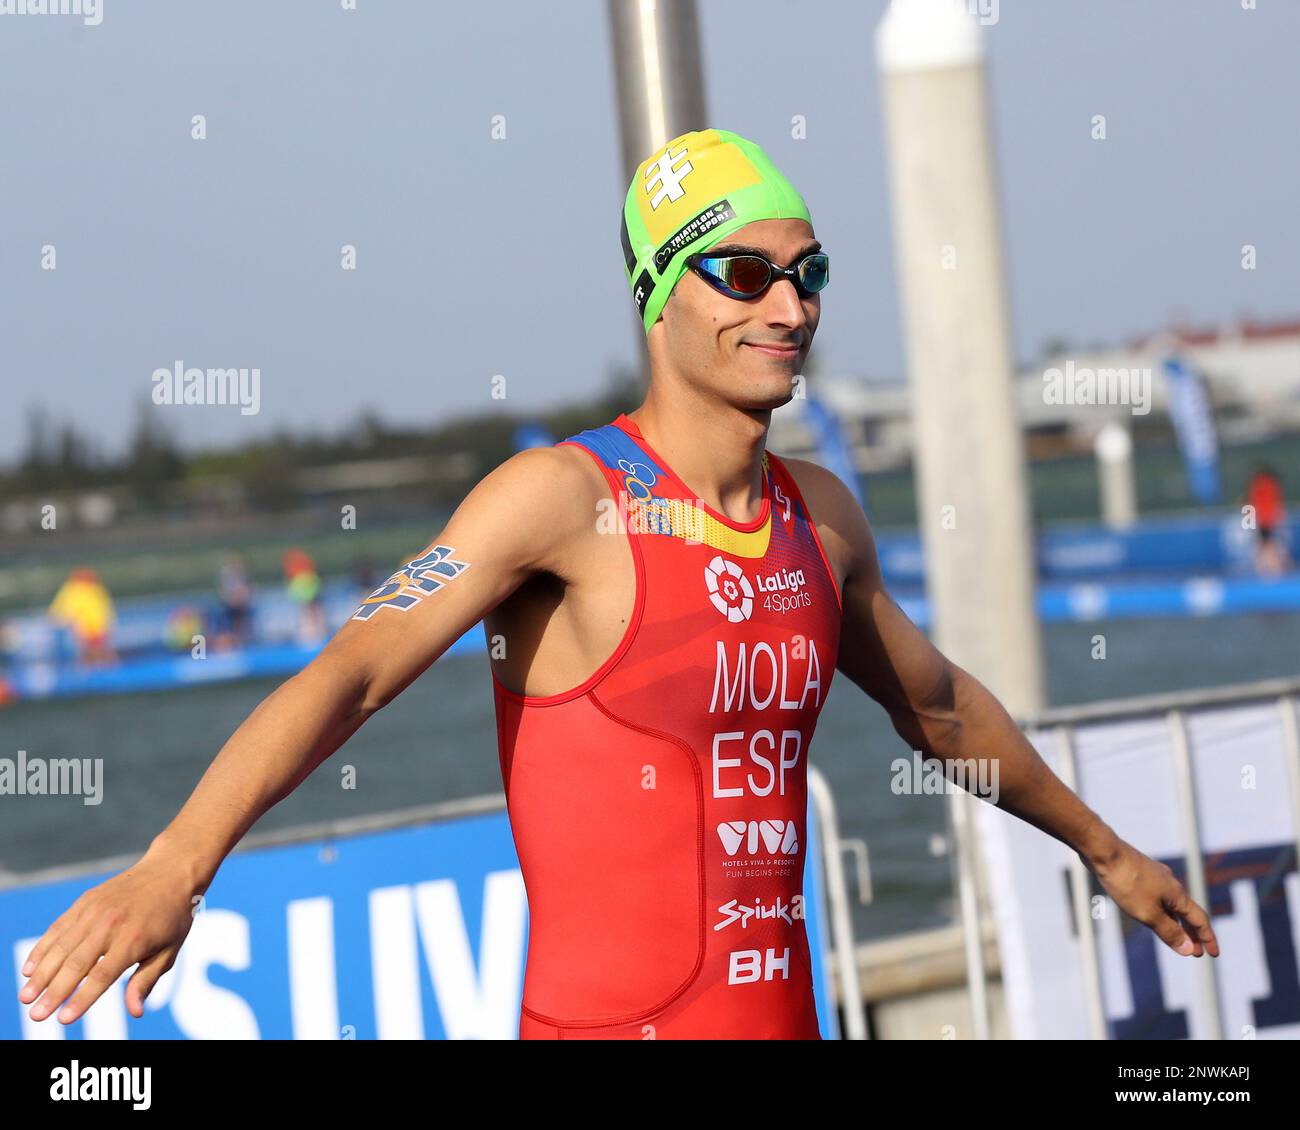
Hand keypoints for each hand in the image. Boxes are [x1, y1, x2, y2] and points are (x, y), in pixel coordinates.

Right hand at [17, 848, 202, 1023]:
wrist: (170, 871)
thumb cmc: (173, 916)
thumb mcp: (170, 950)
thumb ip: (146, 980)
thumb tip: (136, 1012)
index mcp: (134, 938)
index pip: (103, 975)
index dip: (82, 998)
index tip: (64, 1019)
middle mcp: (111, 924)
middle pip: (77, 964)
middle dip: (54, 992)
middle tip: (36, 1015)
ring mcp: (96, 910)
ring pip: (62, 947)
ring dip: (42, 974)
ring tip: (27, 997)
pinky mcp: (86, 901)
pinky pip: (59, 928)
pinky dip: (43, 949)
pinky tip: (30, 969)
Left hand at [1085, 839, 1219, 957]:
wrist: (1104, 852)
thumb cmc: (1126, 883)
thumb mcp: (1149, 914)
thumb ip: (1169, 932)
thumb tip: (1189, 950)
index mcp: (1177, 894)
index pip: (1200, 919)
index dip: (1208, 938)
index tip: (1214, 955)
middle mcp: (1171, 883)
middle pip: (1187, 912)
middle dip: (1192, 933)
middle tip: (1196, 952)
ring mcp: (1155, 876)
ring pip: (1171, 904)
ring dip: (1176, 922)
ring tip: (1176, 938)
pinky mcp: (1140, 873)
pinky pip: (1157, 896)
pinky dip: (1162, 910)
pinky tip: (1152, 914)